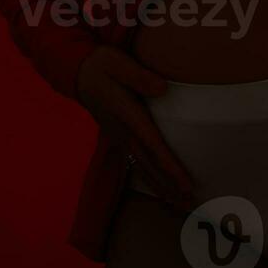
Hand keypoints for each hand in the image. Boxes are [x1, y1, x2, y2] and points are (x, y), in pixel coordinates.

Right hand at [75, 46, 195, 209]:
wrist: (77, 72)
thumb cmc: (101, 65)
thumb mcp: (118, 63)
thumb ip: (139, 76)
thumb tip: (162, 89)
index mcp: (127, 116)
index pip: (153, 146)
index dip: (170, 166)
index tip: (186, 184)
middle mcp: (123, 132)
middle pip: (150, 165)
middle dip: (170, 186)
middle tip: (191, 205)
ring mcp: (120, 137)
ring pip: (143, 168)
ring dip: (162, 187)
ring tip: (180, 204)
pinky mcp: (120, 137)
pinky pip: (137, 162)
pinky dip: (151, 178)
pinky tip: (161, 189)